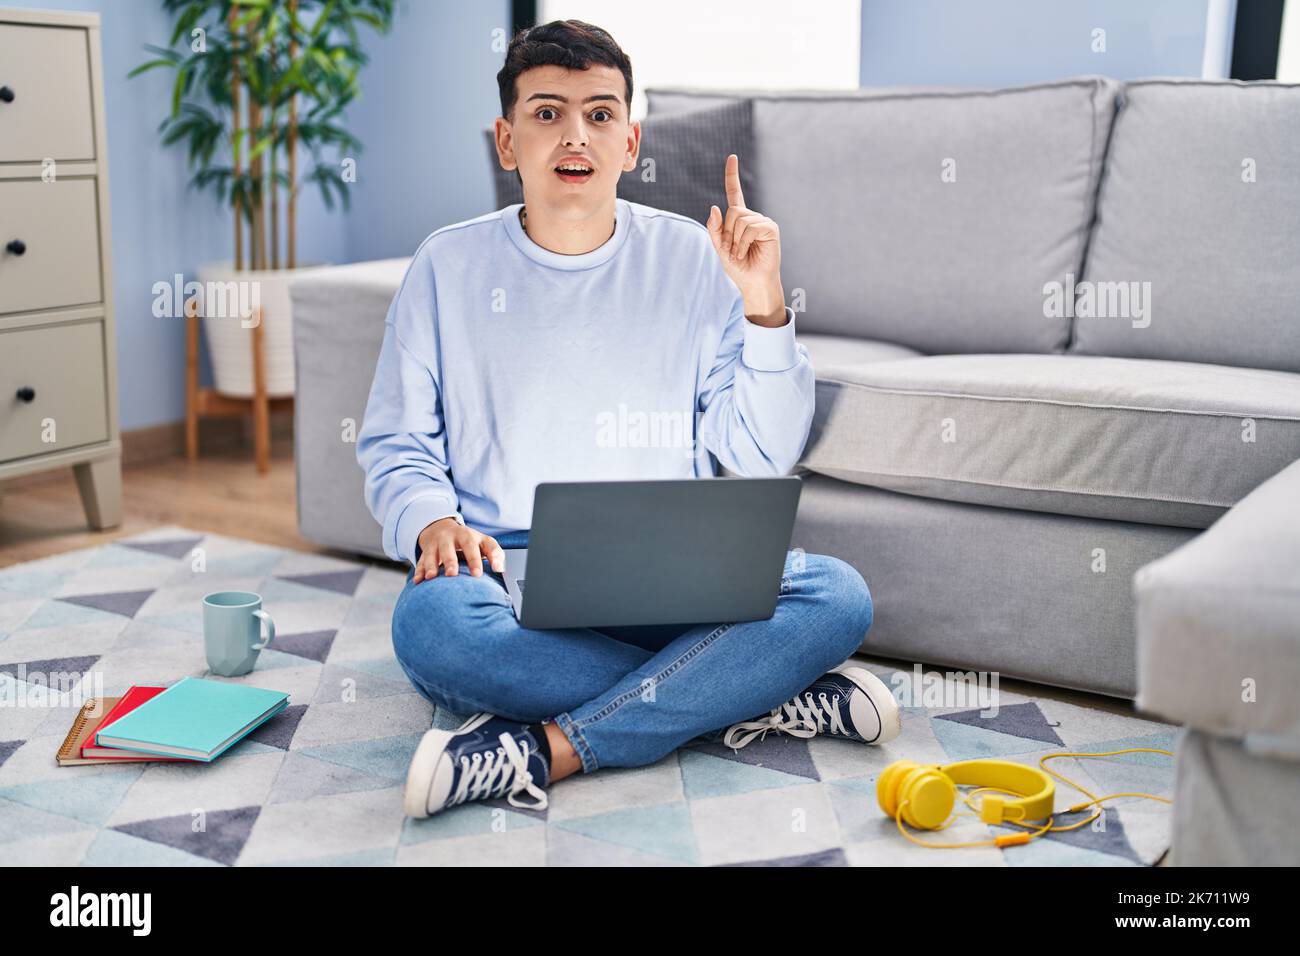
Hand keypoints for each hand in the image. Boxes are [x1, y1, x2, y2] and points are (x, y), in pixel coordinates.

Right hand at [413, 517, 504, 582]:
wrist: (441, 528)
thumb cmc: (469, 540)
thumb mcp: (483, 542)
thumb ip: (495, 554)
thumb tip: (499, 569)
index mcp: (466, 536)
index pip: (471, 546)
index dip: (474, 560)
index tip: (477, 575)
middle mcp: (449, 538)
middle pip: (448, 549)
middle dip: (450, 561)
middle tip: (452, 574)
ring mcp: (435, 544)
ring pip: (432, 554)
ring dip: (431, 565)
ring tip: (431, 577)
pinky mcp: (425, 552)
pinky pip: (420, 561)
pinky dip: (419, 571)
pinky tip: (418, 581)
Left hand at [706, 153, 784, 324]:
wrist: (753, 282)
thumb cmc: (738, 267)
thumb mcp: (720, 248)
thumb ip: (714, 229)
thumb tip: (714, 206)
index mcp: (739, 219)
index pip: (734, 193)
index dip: (732, 175)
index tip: (732, 157)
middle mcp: (752, 217)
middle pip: (732, 211)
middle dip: (727, 233)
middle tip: (732, 249)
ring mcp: (762, 222)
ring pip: (740, 220)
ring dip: (735, 241)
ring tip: (740, 253)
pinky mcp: (770, 229)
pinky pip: (750, 228)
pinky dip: (743, 243)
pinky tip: (746, 253)